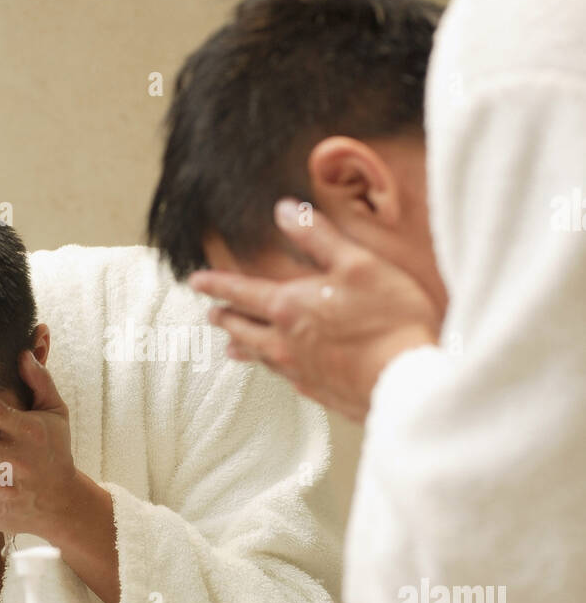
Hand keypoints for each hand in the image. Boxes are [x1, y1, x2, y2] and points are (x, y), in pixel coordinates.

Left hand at [190, 203, 441, 420]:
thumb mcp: (357, 263)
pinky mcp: (319, 392)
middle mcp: (284, 343)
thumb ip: (318, 236)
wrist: (408, 381)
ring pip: (259, 356)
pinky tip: (282, 370)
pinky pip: (286, 378)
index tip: (195, 281)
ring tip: (232, 348)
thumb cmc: (389, 319)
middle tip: (212, 314)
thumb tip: (284, 210)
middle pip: (242, 329)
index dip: (215, 284)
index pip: (240, 291)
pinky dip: (274, 369)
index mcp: (288, 307)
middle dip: (225, 318)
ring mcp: (300, 372)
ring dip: (242, 346)